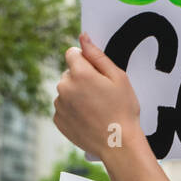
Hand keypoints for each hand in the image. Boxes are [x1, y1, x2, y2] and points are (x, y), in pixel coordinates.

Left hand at [53, 33, 141, 160]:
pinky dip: (74, 109)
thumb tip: (83, 38)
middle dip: (82, 78)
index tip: (97, 72)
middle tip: (102, 93)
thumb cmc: (123, 109)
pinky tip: (90, 117)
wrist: (117, 142)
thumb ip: (98, 56)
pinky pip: (64, 107)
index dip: (86, 60)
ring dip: (77, 94)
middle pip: (69, 73)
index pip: (72, 54)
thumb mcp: (118, 78)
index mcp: (80, 74)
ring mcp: (59, 104)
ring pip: (66, 90)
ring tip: (97, 108)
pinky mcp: (58, 119)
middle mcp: (64, 87)